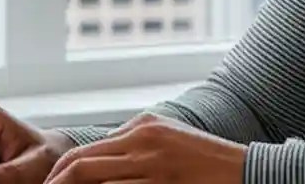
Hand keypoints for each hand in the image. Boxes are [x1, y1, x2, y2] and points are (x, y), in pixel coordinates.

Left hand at [46, 112, 245, 182]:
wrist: (246, 171)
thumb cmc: (207, 159)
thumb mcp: (168, 138)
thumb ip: (134, 143)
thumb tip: (99, 157)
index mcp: (142, 127)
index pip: (83, 151)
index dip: (58, 175)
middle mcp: (143, 142)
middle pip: (79, 165)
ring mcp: (152, 166)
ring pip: (94, 182)